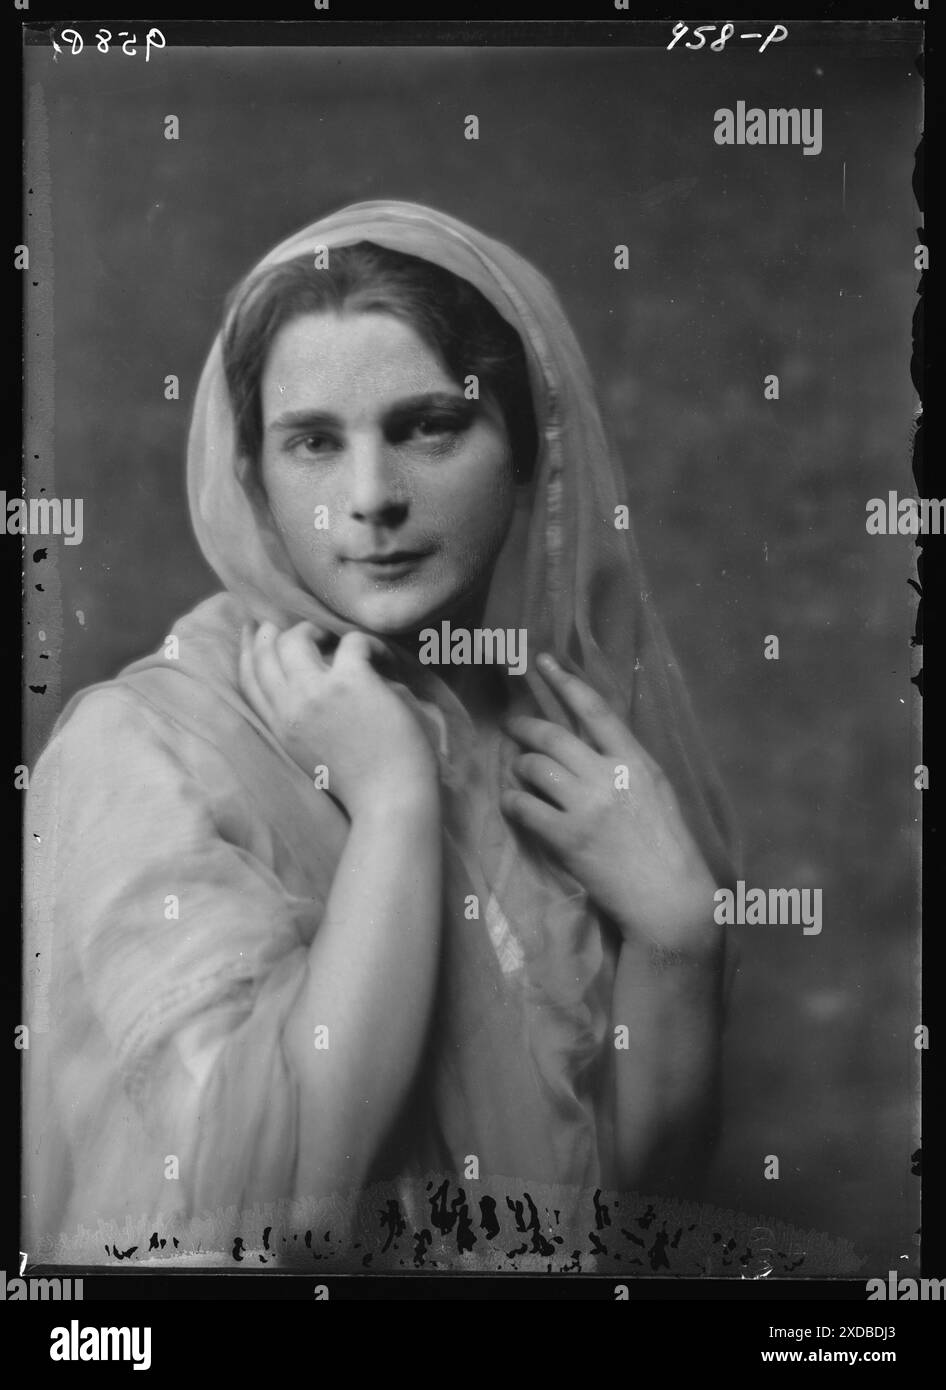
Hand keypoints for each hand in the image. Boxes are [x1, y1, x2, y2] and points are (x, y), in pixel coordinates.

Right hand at [239, 620, 439, 817]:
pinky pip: (352, 641)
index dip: (246, 651)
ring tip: (334, 639)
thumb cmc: (362, 786)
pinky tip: (382, 657)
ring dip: (314, 630)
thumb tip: (309, 686)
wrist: (389, 800)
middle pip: (266, 654)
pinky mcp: (352, 681)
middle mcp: (291, 708)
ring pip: (297, 639)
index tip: (250, 631)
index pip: (249, 681)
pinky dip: (369, 642)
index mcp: (280, 729)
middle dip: (273, 632)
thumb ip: (301, 724)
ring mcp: (318, 692)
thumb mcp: (311, 758)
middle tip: (295, 625)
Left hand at [501, 653, 720, 957]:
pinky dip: (514, 801)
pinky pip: (525, 807)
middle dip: (526, 727)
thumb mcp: (658, 792)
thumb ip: (627, 764)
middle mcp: (609, 777)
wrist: (670, 900)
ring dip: (520, 766)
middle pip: (553, 736)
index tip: (543, 662)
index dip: (566, 682)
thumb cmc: (668, 847)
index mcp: (637, 762)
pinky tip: (515, 804)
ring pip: (534, 767)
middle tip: (514, 727)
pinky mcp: (567, 839)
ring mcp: (586, 808)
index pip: (596, 710)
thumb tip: (593, 740)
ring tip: (520, 772)